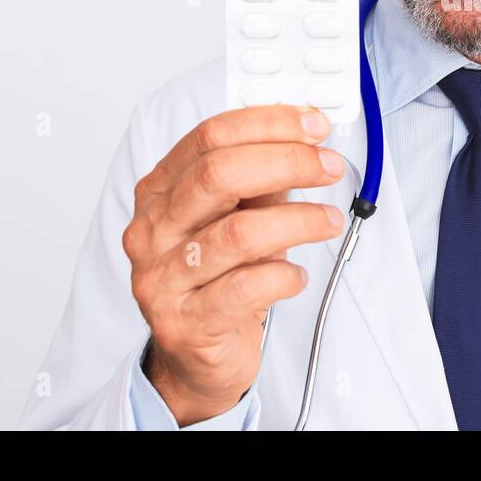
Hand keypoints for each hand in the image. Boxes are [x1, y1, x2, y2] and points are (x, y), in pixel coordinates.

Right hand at [122, 105, 347, 425]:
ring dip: (299, 220)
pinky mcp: (186, 323)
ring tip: (329, 221)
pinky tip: (297, 275)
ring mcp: (162, 278)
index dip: (269, 124)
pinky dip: (285, 275)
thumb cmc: (220, 278)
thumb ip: (263, 180)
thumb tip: (308, 139)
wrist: (197, 357)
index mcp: (159, 191)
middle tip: (329, 167)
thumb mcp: (238, 217)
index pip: (210, 136)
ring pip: (239, 232)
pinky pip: (247, 287)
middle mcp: (152, 230)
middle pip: (218, 175)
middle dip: (287, 162)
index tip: (315, 125)